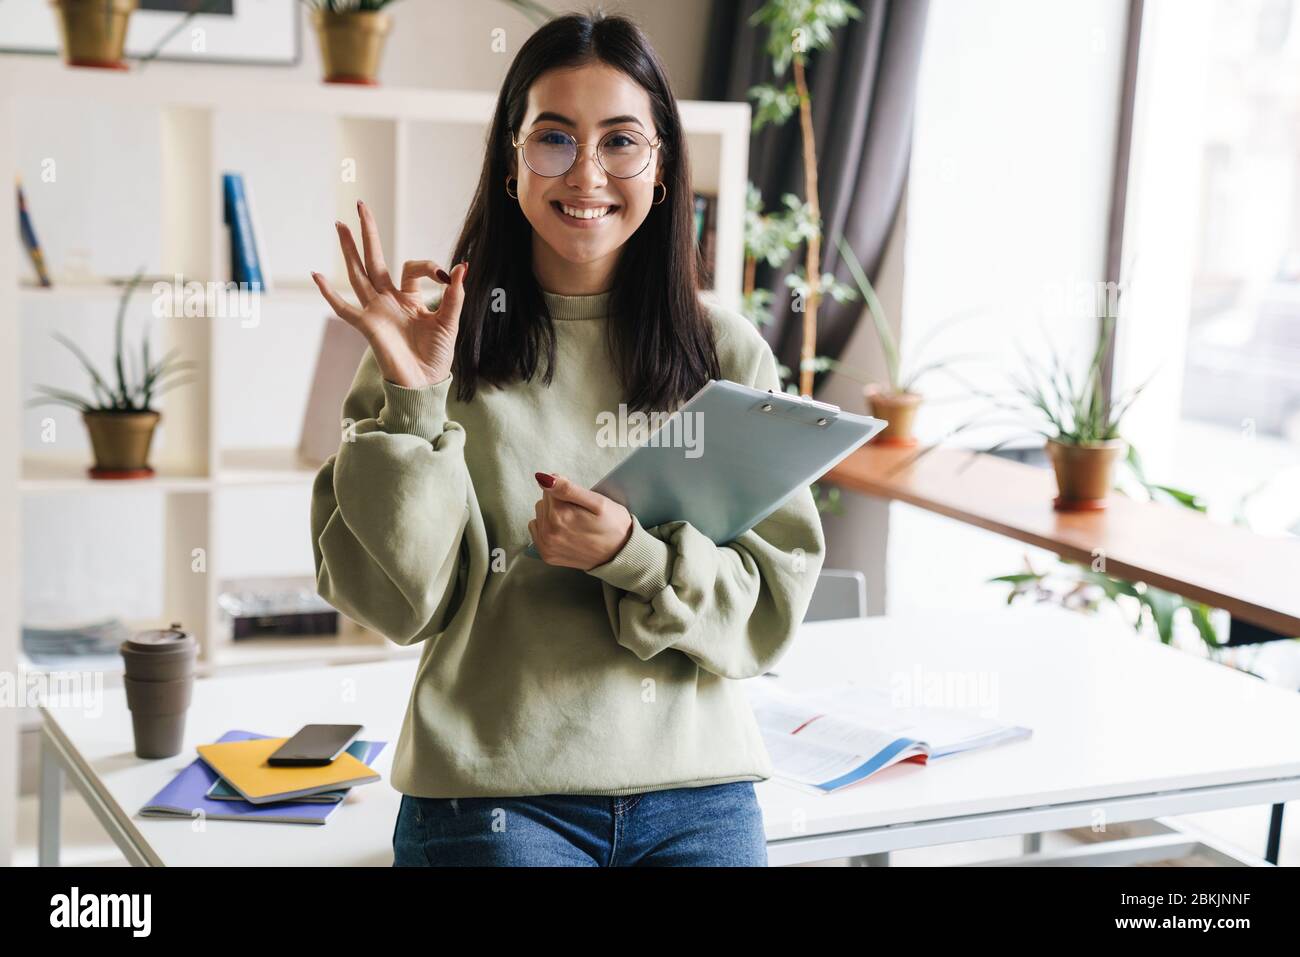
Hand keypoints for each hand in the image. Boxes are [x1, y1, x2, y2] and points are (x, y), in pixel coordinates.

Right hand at [311, 200, 465, 388]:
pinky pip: (344, 307)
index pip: (412, 267)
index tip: (445, 276)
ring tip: (340, 224)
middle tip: (360, 204)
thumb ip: (454, 295)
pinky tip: (316, 275)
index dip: (428, 265)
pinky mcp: (367, 325)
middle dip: (368, 233)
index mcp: (409, 297)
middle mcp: (389, 299)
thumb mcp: (450, 322)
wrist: (424, 383)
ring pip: (358, 273)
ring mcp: (375, 310)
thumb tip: (462, 266)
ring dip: (349, 249)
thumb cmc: (436, 355)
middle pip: (375, 259)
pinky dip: (329, 293)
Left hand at [529, 473, 633, 569]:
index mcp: (559, 515)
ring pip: (540, 515)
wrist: (620, 554)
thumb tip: (542, 478)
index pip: (550, 487)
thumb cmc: (613, 525)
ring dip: (553, 515)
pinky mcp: (547, 555)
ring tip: (574, 524)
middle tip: (580, 514)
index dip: (566, 490)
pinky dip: (548, 528)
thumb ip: (568, 488)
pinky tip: (565, 532)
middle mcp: (548, 532)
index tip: (581, 501)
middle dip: (559, 503)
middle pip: (543, 501)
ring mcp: (546, 546)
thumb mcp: (597, 501)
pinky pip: (537, 531)